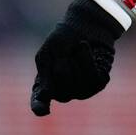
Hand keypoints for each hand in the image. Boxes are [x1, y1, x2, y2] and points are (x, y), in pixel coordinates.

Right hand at [30, 0, 124, 115]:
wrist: (87, 24)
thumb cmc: (64, 38)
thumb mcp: (51, 50)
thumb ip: (48, 70)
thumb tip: (46, 94)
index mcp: (44, 84)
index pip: (39, 103)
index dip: (40, 107)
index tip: (43, 110)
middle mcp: (61, 91)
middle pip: (61, 93)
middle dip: (63, 69)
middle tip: (65, 52)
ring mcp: (79, 90)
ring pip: (78, 88)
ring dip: (77, 62)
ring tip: (78, 46)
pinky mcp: (96, 85)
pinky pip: (93, 81)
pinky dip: (88, 61)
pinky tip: (84, 48)